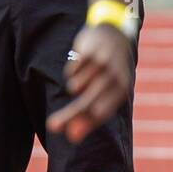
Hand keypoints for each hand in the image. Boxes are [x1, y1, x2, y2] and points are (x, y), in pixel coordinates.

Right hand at [47, 24, 132, 142]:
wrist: (113, 34)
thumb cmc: (108, 70)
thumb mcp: (104, 92)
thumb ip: (90, 116)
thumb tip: (72, 138)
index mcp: (121, 90)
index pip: (102, 113)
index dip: (86, 125)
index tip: (70, 137)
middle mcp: (114, 77)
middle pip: (87, 102)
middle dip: (69, 116)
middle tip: (51, 126)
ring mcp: (102, 63)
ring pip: (76, 86)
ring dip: (74, 86)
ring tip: (82, 78)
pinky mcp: (90, 52)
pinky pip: (71, 71)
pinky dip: (71, 72)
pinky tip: (80, 64)